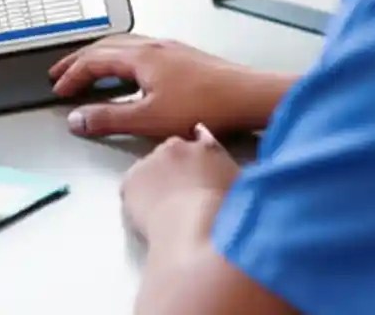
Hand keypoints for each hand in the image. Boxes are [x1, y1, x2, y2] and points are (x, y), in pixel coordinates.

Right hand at [50, 35, 292, 138]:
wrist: (249, 97)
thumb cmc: (206, 106)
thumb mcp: (148, 119)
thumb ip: (109, 118)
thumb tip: (78, 118)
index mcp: (140, 56)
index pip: (93, 61)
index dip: (72, 76)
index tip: (59, 89)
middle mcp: (153, 46)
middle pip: (104, 47)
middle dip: (79, 60)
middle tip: (61, 73)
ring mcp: (170, 49)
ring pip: (124, 45)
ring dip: (100, 57)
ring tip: (90, 70)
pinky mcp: (184, 58)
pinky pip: (141, 50)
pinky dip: (122, 58)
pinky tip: (130, 72)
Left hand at [121, 125, 239, 240]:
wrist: (198, 231)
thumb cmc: (228, 217)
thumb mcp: (243, 190)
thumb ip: (233, 173)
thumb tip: (232, 169)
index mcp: (208, 148)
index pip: (201, 143)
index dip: (198, 161)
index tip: (198, 174)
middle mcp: (177, 147)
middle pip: (173, 153)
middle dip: (176, 169)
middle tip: (183, 197)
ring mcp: (151, 160)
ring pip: (150, 169)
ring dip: (156, 182)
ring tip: (167, 211)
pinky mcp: (131, 180)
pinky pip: (132, 187)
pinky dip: (137, 198)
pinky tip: (150, 217)